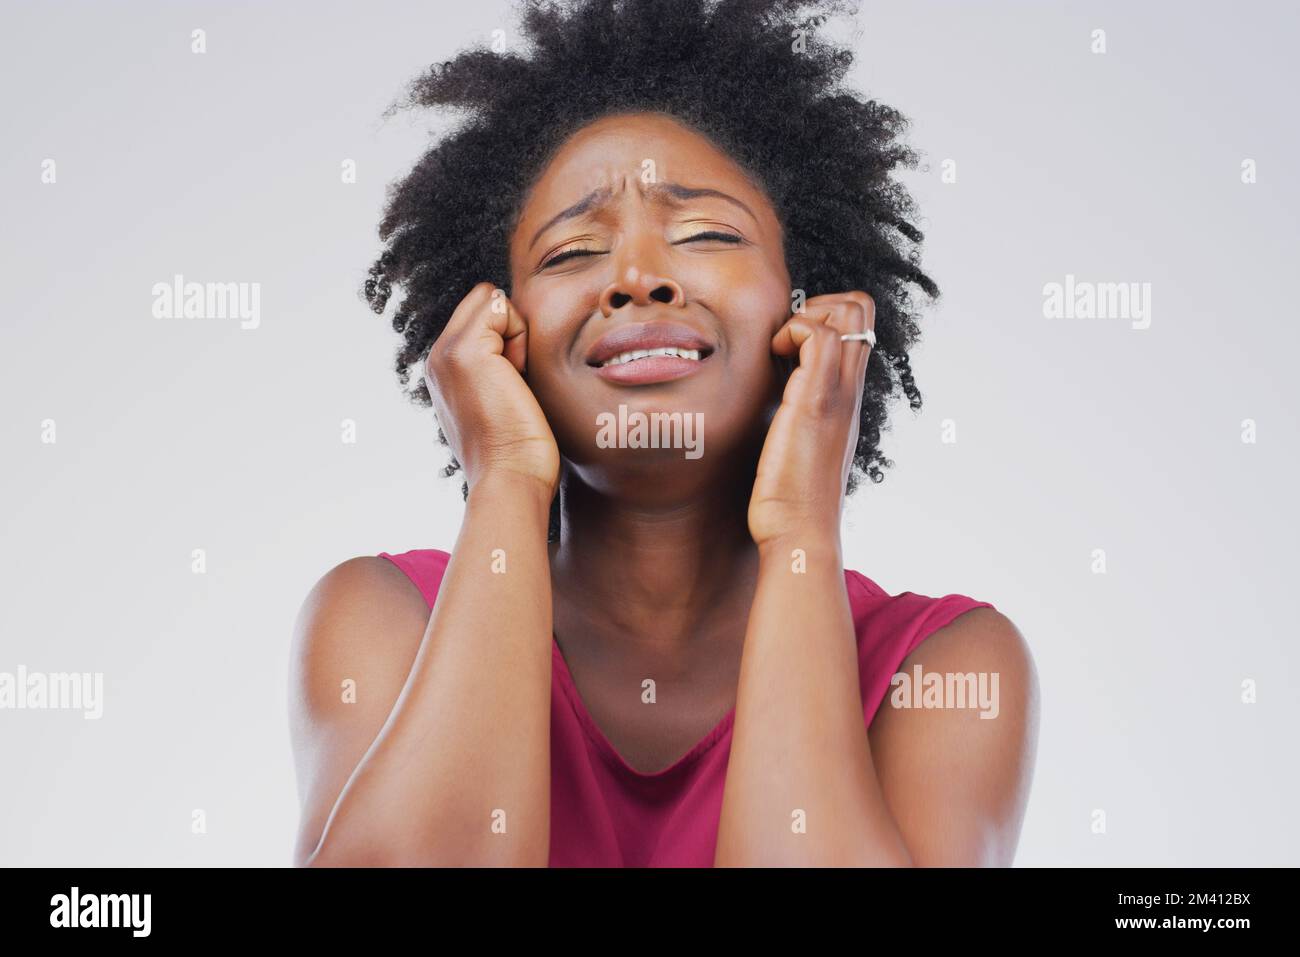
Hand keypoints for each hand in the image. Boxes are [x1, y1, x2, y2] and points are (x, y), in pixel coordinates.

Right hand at [423, 282, 559, 495]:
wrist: (511, 479)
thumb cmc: (520, 452)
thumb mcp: (501, 401)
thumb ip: (498, 369)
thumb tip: (519, 346)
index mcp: (444, 371)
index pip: (480, 316)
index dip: (508, 337)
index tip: (513, 386)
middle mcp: (436, 359)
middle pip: (483, 300)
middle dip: (511, 329)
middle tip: (516, 380)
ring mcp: (445, 354)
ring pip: (492, 300)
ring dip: (516, 335)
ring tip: (515, 383)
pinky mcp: (464, 352)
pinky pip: (501, 308)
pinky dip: (521, 338)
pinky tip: (516, 379)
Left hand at [747, 291, 875, 548]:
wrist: (798, 533)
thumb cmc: (789, 499)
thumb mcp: (794, 442)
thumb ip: (793, 413)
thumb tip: (769, 396)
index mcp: (846, 396)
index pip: (858, 326)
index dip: (824, 315)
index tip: (789, 345)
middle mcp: (850, 389)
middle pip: (861, 307)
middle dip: (819, 303)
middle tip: (786, 341)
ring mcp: (839, 393)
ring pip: (849, 311)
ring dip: (806, 315)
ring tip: (780, 352)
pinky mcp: (816, 401)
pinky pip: (819, 335)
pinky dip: (792, 333)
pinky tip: (774, 363)